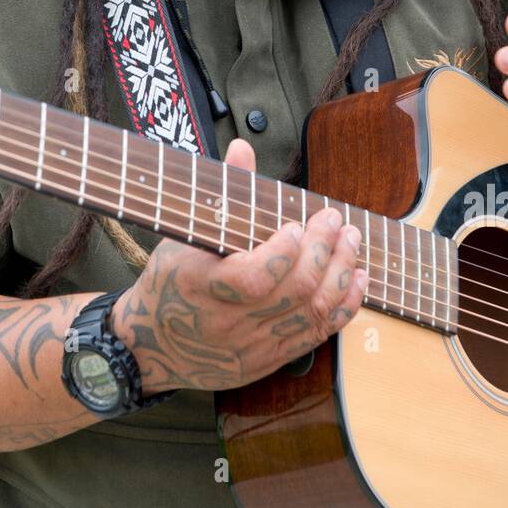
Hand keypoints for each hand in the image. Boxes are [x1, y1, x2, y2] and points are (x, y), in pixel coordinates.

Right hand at [110, 137, 367, 393]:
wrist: (152, 347)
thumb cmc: (168, 282)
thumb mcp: (184, 236)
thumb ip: (221, 193)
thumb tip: (243, 146)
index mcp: (200, 288)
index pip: (253, 278)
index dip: (283, 252)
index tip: (294, 225)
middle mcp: (228, 323)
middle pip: (293, 292)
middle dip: (323, 251)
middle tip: (334, 221)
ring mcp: (252, 347)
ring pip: (311, 313)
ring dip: (340, 274)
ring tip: (351, 242)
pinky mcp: (269, 361)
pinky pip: (317, 335)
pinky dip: (344, 306)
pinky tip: (355, 279)